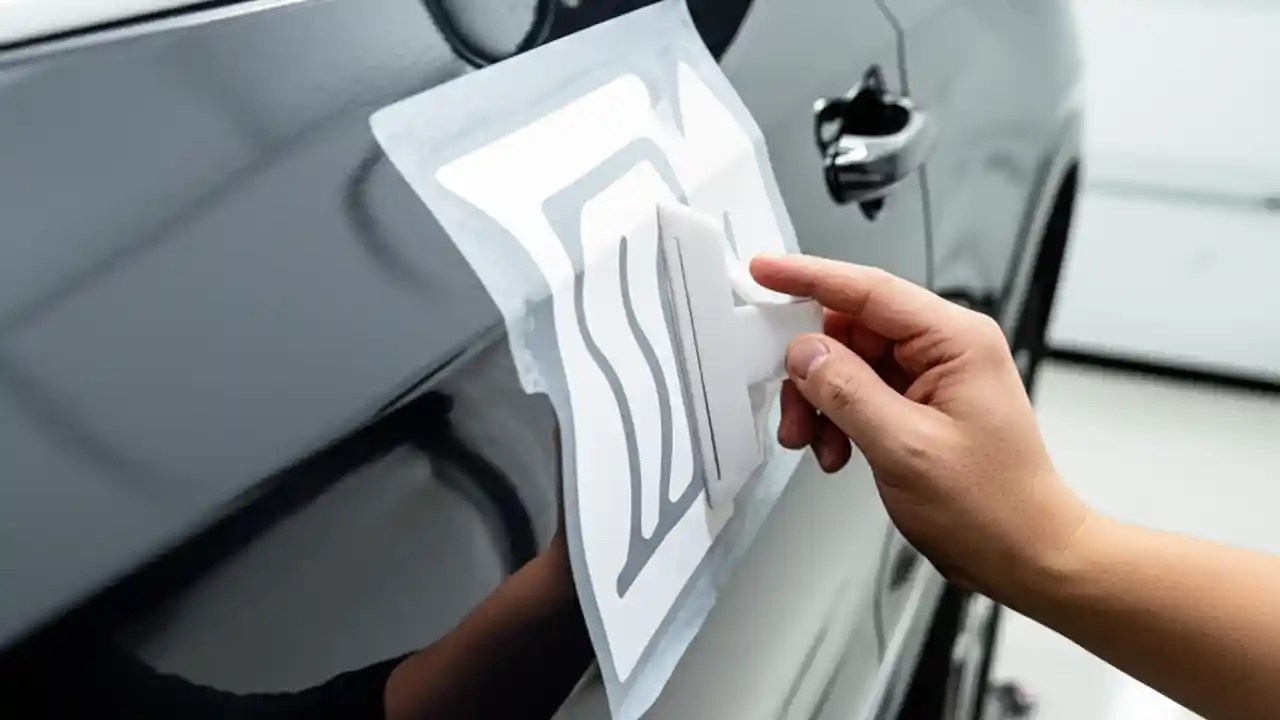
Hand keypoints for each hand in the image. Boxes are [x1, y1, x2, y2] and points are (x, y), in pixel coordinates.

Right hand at [750, 255, 1089, 599]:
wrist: (1025, 556)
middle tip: (790, 407)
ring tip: (813, 442)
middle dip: (811, 368)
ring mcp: (932, 377)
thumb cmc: (993, 508)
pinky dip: (836, 419)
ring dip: (820, 401)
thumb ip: (847, 392)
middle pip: (851, 329)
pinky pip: (859, 393)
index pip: (869, 289)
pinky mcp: (918, 405)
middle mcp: (945, 350)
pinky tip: (834, 451)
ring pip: (848, 364)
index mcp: (956, 341)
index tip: (766, 271)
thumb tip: (804, 353)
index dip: (809, 277)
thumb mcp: (906, 448)